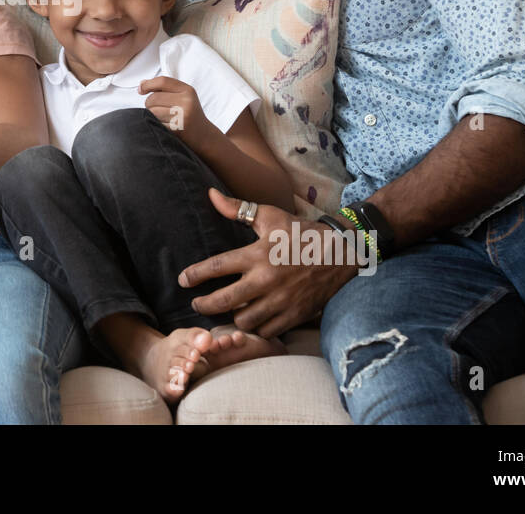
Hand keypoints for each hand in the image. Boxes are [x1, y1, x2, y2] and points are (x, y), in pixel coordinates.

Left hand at [139, 76, 211, 146]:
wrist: (204, 136)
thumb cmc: (189, 114)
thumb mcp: (183, 96)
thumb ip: (163, 88)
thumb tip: (141, 85)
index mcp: (187, 90)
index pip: (162, 81)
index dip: (148, 84)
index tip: (141, 90)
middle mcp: (186, 102)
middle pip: (153, 98)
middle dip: (149, 104)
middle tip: (157, 109)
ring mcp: (182, 116)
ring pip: (152, 111)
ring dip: (151, 115)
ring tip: (162, 118)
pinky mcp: (177, 130)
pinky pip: (155, 123)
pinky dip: (155, 125)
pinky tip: (165, 126)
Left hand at [177, 188, 359, 338]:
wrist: (341, 251)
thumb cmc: (300, 232)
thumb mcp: (269, 216)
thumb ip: (237, 208)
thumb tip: (210, 194)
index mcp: (257, 254)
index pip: (215, 267)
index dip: (194, 275)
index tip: (183, 280)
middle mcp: (266, 280)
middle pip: (223, 301)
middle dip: (203, 305)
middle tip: (196, 303)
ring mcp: (281, 300)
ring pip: (244, 320)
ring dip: (233, 316)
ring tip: (229, 308)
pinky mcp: (294, 315)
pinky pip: (266, 331)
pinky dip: (256, 327)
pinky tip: (252, 318)